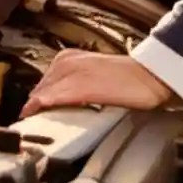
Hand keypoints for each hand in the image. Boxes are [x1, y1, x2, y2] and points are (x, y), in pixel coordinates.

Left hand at [19, 49, 174, 117]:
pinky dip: (43, 107)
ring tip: (32, 125)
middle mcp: (66, 62)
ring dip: (36, 110)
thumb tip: (60, 101)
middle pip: (39, 89)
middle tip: (32, 123)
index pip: (42, 83)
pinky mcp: (81, 87)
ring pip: (44, 94)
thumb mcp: (93, 75)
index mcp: (67, 57)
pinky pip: (55, 97)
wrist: (150, 76)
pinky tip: (35, 115)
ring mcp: (72, 73)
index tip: (32, 113)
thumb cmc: (128, 78)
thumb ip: (75, 84)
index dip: (36, 100)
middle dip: (34, 106)